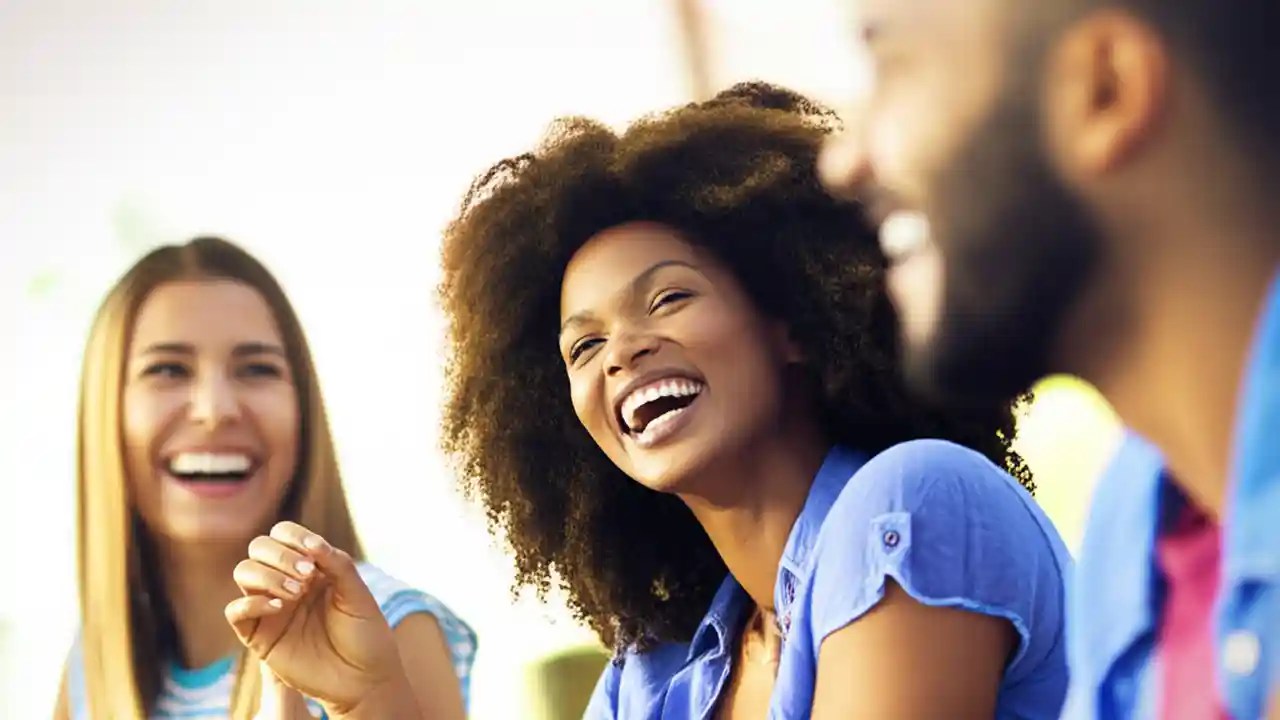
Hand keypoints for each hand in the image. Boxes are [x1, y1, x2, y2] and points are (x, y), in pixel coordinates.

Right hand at [226, 522, 402, 715]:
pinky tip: (279, 607)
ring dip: (267, 575)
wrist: (363, 679)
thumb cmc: (364, 634)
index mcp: (310, 566)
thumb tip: (312, 542)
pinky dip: (251, 602)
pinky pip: (236, 610)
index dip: (293, 536)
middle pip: (259, 547)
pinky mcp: (259, 635)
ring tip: (297, 593)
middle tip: (307, 575)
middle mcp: (286, 581)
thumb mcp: (358, 594)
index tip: (314, 552)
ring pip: (243, 572)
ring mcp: (270, 607)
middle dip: (279, 554)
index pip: (284, 534)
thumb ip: (337, 564)